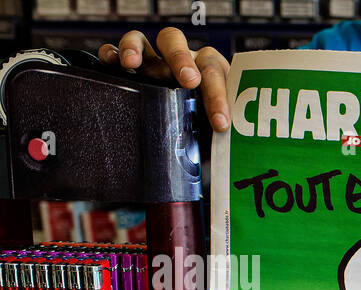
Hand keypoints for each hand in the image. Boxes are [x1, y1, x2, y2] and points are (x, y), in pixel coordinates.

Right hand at [98, 28, 230, 130]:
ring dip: (134, 48)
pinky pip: (113, 53)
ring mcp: (150, 63)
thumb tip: (228, 156)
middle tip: (189, 80)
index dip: (218, 96)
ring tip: (131, 63)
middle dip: (181, 59)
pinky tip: (110, 64)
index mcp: (205, 70)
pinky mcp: (127, 69)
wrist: (186, 137)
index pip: (213, 72)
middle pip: (175, 42)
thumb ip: (220, 136)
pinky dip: (110, 54)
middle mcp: (175, 61)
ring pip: (140, 41)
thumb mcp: (215, 133)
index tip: (220, 121)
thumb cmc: (205, 131)